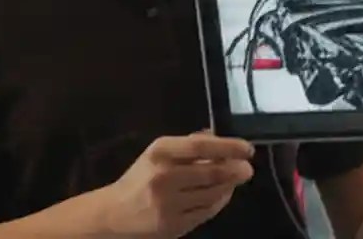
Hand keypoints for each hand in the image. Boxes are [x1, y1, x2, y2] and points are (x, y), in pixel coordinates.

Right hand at [93, 132, 255, 238]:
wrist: (114, 214)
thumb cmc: (140, 178)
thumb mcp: (157, 153)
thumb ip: (188, 145)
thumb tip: (218, 137)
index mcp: (160, 153)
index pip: (202, 146)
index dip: (229, 146)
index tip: (247, 149)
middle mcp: (165, 177)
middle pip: (212, 173)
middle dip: (236, 170)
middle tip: (247, 168)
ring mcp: (170, 204)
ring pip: (213, 194)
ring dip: (229, 187)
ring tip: (234, 180)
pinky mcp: (174, 225)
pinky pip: (207, 212)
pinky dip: (219, 202)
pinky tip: (222, 194)